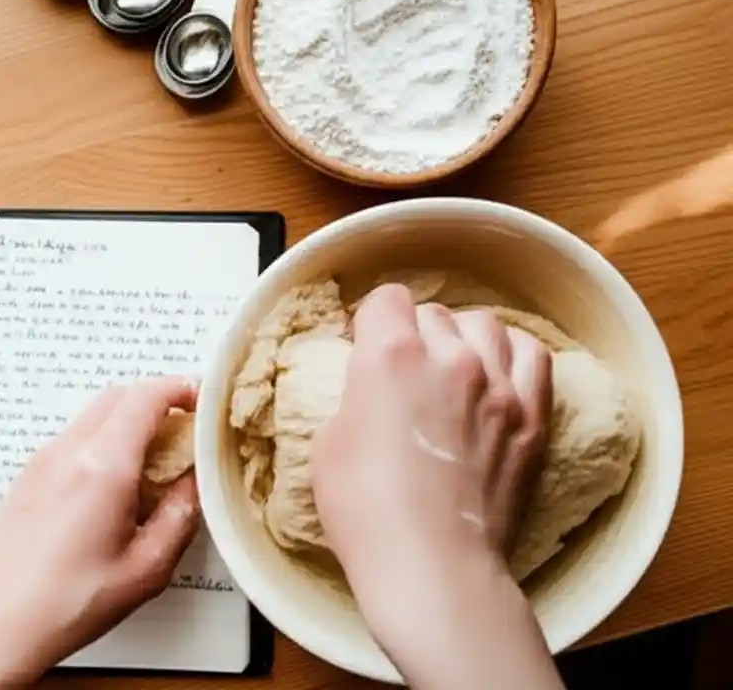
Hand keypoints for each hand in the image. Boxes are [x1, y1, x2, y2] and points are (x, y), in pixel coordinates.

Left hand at [0, 377, 200, 688]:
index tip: (200, 400)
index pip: (145, 396)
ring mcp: (43, 461)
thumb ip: (179, 517)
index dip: (180, 388)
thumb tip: (195, 485)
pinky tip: (116, 484)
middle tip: (184, 431)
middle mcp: (68, 453)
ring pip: (95, 415)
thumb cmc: (63, 604)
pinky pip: (74, 438)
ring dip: (129, 421)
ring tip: (154, 464)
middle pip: (119, 395)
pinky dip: (103, 442)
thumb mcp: (146, 568)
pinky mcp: (29, 476)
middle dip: (157, 401)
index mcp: (102, 467)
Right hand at [312, 284, 562, 689]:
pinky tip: (499, 371)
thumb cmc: (366, 511)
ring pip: (485, 325)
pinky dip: (514, 355)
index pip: (386, 299)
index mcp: (389, 353)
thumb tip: (370, 394)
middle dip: (415, 334)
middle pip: (433, 314)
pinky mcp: (531, 418)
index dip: (372, 320)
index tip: (365, 344)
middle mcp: (448, 356)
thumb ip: (355, 399)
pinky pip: (534, 356)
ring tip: (452, 366)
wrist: (430, 563)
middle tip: (404, 370)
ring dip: (463, 338)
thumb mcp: (328, 443)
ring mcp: (498, 385)